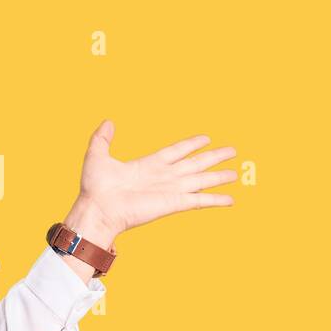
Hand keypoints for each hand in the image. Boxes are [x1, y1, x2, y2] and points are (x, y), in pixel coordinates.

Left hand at [64, 121, 236, 247]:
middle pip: (195, 163)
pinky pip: (199, 200)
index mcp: (149, 165)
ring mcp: (170, 190)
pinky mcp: (173, 203)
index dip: (191, 144)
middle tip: (232, 150)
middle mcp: (163, 177)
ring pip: (201, 179)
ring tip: (236, 173)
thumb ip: (103, 138)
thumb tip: (108, 121)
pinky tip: (230, 199)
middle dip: (214, 157)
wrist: (97, 209)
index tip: (206, 138)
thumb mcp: (96, 155)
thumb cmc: (94, 187)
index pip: (176, 151)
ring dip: (219, 176)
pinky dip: (216, 199)